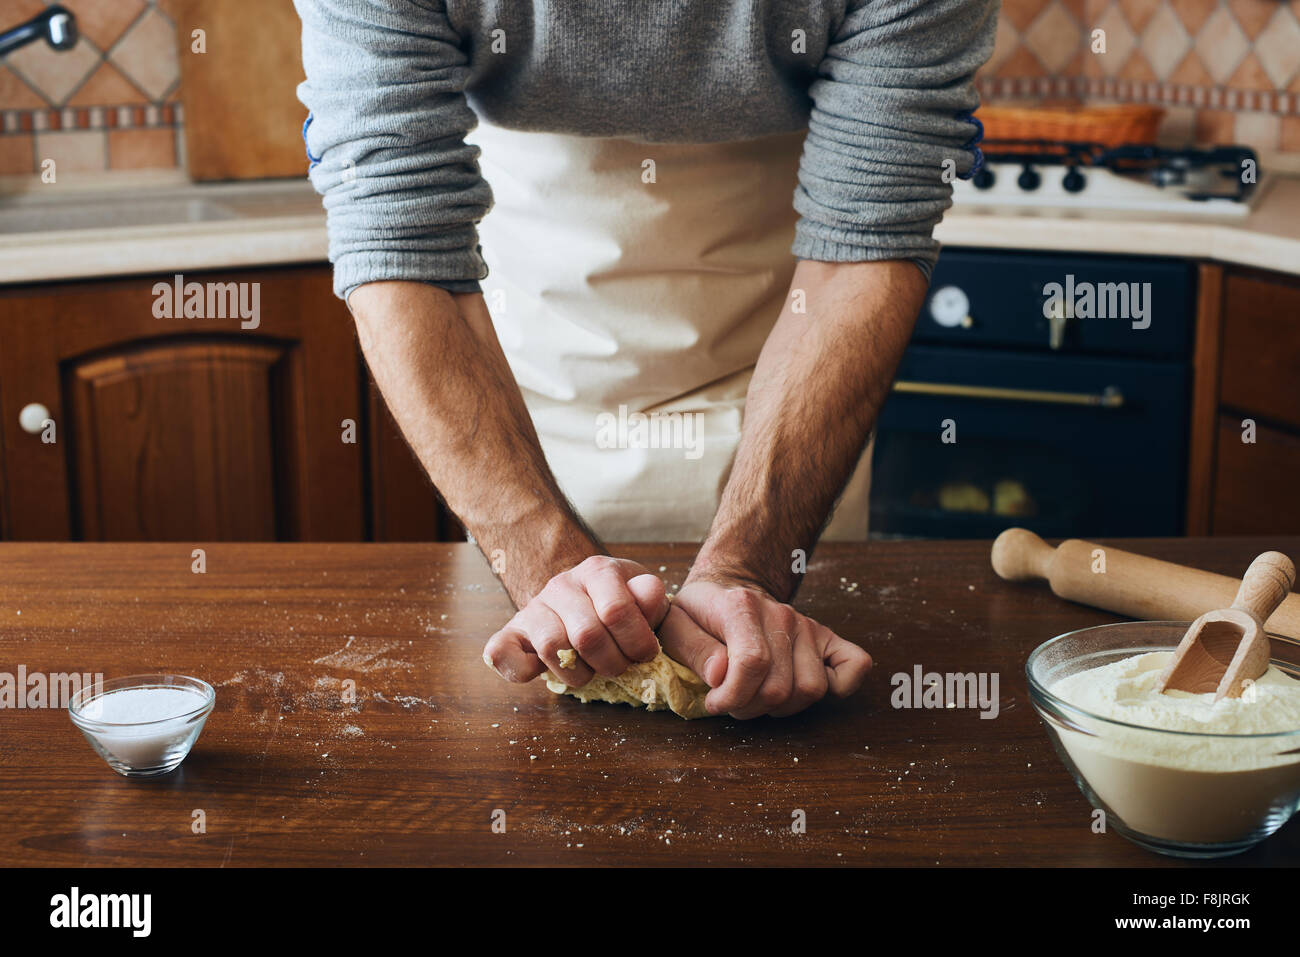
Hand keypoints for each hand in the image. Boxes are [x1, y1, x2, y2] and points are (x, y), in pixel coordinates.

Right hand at [482, 556, 668, 686]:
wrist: (584, 600)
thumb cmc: (618, 604)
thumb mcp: (642, 596)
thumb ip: (649, 597)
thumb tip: (648, 592)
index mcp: (597, 570)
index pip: (616, 610)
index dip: (637, 642)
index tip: (646, 654)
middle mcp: (561, 584)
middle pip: (586, 635)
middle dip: (613, 662)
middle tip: (622, 666)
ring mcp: (534, 607)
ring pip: (551, 647)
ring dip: (579, 673)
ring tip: (593, 670)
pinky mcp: (512, 631)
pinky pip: (503, 651)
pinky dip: (518, 668)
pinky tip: (539, 670)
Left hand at [662, 579, 871, 718]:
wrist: (728, 588)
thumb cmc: (699, 614)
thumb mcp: (675, 625)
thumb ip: (692, 649)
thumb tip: (719, 675)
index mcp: (741, 607)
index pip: (751, 664)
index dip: (731, 696)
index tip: (714, 701)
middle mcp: (781, 614)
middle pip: (780, 687)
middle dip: (750, 707)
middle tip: (732, 700)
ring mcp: (808, 626)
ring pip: (812, 689)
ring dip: (782, 706)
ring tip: (758, 695)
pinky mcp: (827, 637)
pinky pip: (854, 667)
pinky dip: (839, 686)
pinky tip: (800, 687)